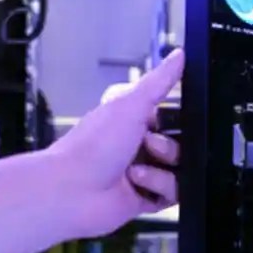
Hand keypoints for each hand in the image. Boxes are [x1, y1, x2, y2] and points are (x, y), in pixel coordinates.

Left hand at [49, 50, 184, 237]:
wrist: (70, 190)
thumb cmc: (93, 145)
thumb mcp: (130, 104)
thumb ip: (159, 81)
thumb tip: (180, 54)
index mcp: (133, 122)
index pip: (173, 119)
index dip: (181, 120)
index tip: (181, 121)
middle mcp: (139, 147)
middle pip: (182, 145)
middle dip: (172, 147)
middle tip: (151, 146)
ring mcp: (144, 174)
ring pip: (181, 169)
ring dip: (164, 168)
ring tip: (139, 170)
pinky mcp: (146, 199)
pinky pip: (174, 193)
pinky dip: (159, 186)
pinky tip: (139, 184)